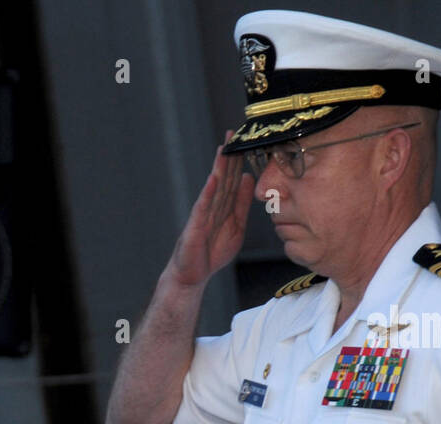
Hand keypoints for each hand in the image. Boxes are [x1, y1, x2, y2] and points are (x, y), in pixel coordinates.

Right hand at [166, 129, 253, 287]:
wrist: (193, 275)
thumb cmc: (212, 253)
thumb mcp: (236, 226)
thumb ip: (240, 204)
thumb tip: (248, 179)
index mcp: (223, 206)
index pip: (232, 178)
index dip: (239, 159)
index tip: (247, 139)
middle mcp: (212, 206)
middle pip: (222, 176)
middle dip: (228, 155)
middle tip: (234, 131)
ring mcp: (202, 214)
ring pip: (213, 187)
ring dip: (218, 167)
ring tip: (224, 148)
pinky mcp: (195, 226)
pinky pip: (203, 207)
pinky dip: (208, 192)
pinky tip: (213, 178)